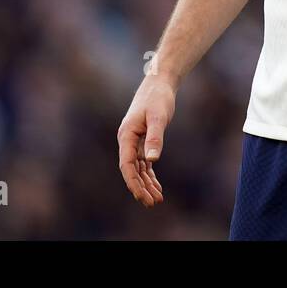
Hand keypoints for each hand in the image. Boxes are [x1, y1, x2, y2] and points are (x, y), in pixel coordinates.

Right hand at [117, 73, 175, 206]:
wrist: (160, 83)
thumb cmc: (158, 98)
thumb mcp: (159, 117)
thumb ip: (155, 138)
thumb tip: (151, 161)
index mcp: (126, 135)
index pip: (126, 165)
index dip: (133, 182)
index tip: (142, 196)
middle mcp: (127, 140)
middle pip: (131, 170)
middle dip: (140, 188)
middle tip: (152, 203)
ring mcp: (134, 141)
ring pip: (138, 169)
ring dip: (146, 184)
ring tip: (156, 199)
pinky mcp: (143, 140)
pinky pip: (144, 163)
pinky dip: (149, 175)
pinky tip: (156, 186)